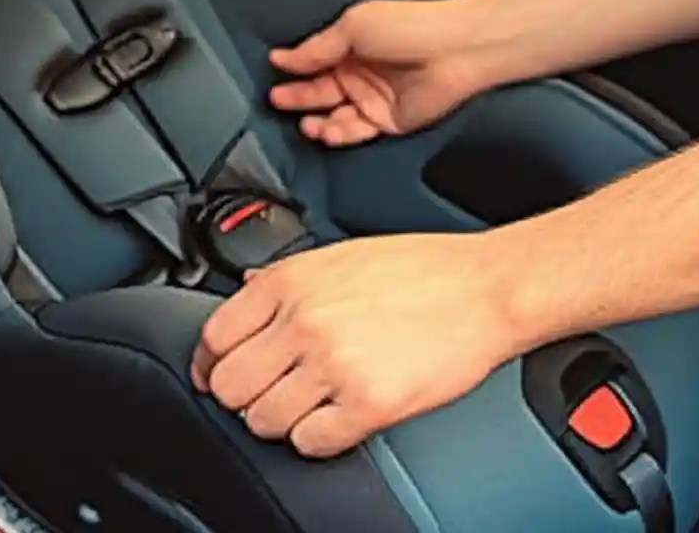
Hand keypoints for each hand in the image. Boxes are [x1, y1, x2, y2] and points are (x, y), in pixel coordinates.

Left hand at [189, 234, 523, 457]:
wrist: (487, 288)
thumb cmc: (422, 269)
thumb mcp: (339, 255)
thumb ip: (285, 278)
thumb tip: (244, 291)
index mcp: (290, 282)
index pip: (213, 338)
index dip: (211, 364)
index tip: (216, 374)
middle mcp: (303, 323)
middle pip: (230, 386)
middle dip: (245, 396)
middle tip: (269, 393)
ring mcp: (334, 366)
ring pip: (263, 421)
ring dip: (281, 421)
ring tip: (309, 406)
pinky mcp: (369, 405)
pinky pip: (309, 443)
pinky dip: (317, 438)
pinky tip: (336, 418)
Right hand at [270, 0, 496, 146]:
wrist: (456, 51)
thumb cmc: (413, 27)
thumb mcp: (353, 27)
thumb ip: (317, 48)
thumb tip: (285, 57)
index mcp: (352, 44)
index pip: (314, 60)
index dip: (293, 67)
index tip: (273, 70)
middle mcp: (361, 72)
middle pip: (320, 90)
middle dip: (297, 97)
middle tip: (277, 99)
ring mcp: (374, 98)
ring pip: (335, 116)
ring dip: (316, 121)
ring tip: (304, 122)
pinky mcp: (389, 121)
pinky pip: (356, 132)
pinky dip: (338, 134)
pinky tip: (326, 130)